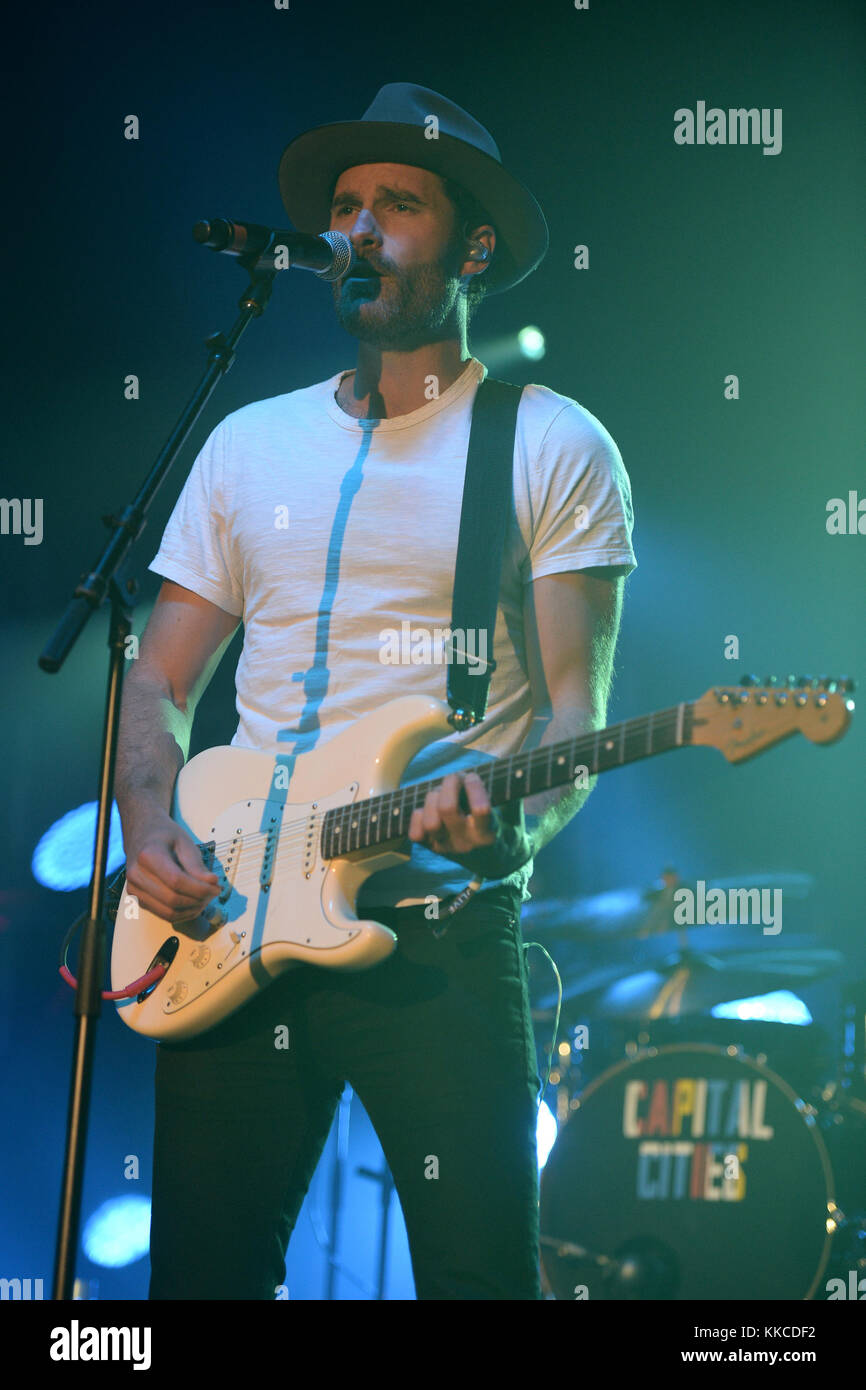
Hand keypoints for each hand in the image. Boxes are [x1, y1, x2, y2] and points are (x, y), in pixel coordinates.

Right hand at [122, 808, 219, 922]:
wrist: (141, 833)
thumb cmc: (164, 835)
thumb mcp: (184, 841)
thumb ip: (196, 864)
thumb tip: (211, 883)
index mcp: (148, 856)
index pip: (176, 881)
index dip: (200, 889)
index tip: (216, 887)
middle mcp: (136, 875)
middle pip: (172, 899)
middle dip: (198, 900)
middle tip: (214, 893)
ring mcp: (134, 889)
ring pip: (168, 912)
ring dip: (191, 910)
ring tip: (206, 899)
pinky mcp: (137, 898)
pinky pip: (162, 914)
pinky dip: (182, 914)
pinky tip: (194, 904)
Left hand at [407, 772, 532, 878]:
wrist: (499, 865)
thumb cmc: (508, 833)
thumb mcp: (516, 817)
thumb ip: (513, 795)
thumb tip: (515, 769)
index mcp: (488, 834)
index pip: (480, 809)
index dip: (474, 786)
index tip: (474, 776)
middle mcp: (465, 843)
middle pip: (447, 808)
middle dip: (450, 784)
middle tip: (457, 777)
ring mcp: (447, 847)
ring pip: (429, 820)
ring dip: (433, 799)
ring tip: (443, 793)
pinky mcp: (433, 849)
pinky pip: (415, 833)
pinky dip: (419, 816)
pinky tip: (431, 809)